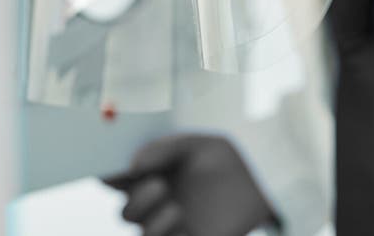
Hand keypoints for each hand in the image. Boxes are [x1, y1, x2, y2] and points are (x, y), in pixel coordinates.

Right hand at [103, 133, 280, 235]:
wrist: (264, 192)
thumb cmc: (229, 166)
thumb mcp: (199, 146)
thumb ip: (166, 149)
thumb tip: (133, 162)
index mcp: (157, 175)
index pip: (121, 178)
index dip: (109, 174)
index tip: (110, 168)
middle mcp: (160, 204)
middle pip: (126, 209)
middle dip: (135, 198)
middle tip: (157, 184)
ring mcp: (171, 227)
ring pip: (139, 230)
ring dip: (150, 218)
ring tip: (175, 206)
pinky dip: (166, 232)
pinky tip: (183, 221)